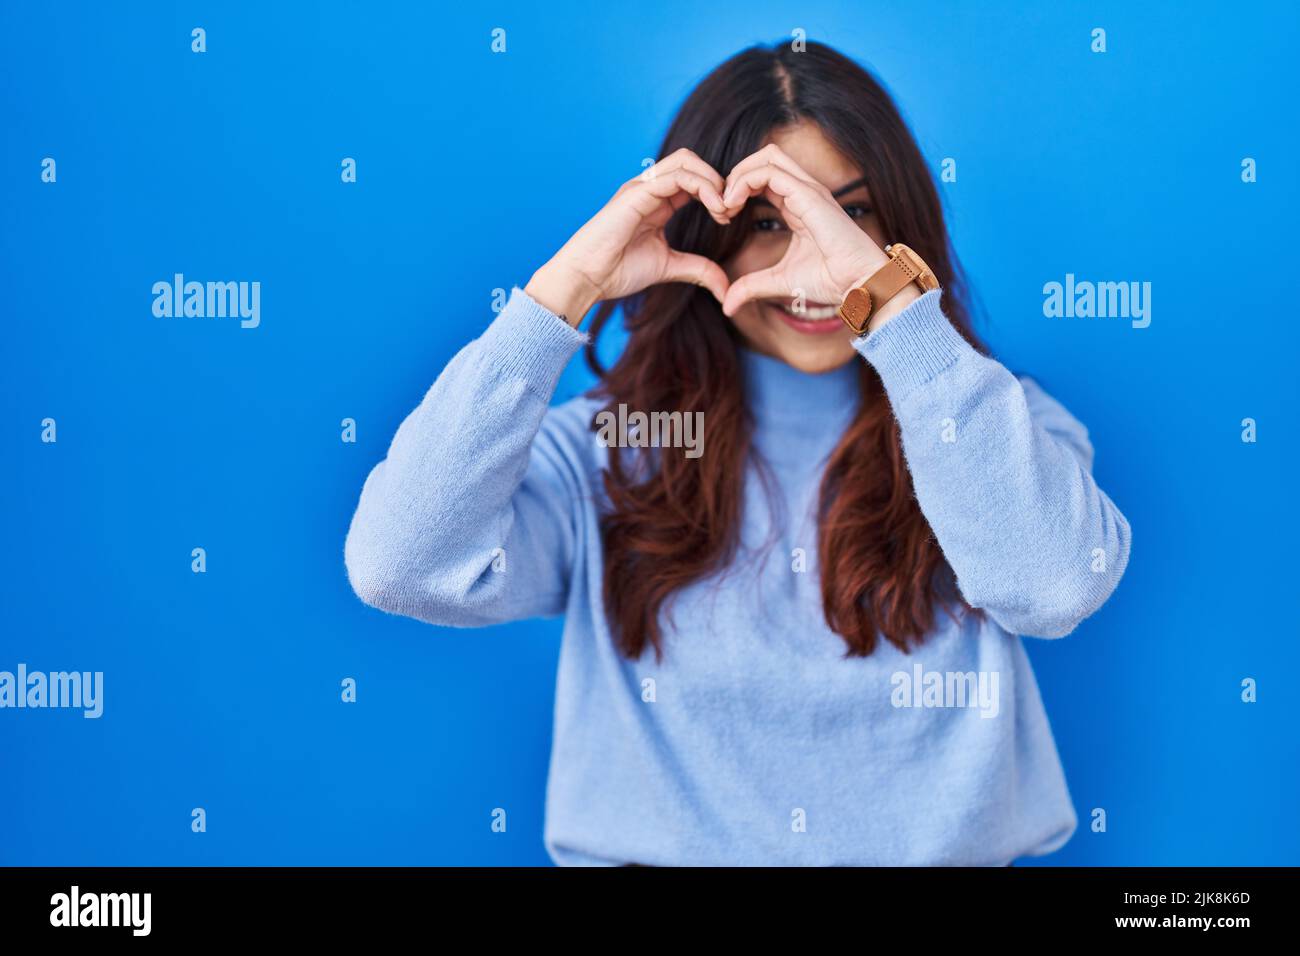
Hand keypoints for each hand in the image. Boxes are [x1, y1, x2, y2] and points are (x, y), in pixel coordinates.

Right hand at [525, 149, 731, 325]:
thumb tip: (726, 288)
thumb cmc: (617, 271)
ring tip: (724, 209)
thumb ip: (698, 270)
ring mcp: (642, 188)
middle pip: (692, 161)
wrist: (586, 278)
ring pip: (687, 162)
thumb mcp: (669, 267)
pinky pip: (678, 176)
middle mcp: (649, 189)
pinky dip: (703, 188)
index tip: (729, 217)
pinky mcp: (637, 193)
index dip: (716, 191)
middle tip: (730, 210)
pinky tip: (715, 208)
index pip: (693, 178)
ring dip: (713, 182)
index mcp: (657, 201)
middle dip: (717, 180)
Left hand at [718, 144, 891, 320]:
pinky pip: (770, 172)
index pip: (764, 177)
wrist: (859, 284)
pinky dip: (745, 183)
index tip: (724, 216)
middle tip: (722, 207)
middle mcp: (804, 191)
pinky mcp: (809, 195)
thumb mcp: (778, 282)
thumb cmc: (831, 280)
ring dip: (738, 176)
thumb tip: (727, 305)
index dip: (738, 190)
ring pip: (766, 157)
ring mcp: (809, 190)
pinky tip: (733, 205)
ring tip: (726, 205)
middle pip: (764, 157)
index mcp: (798, 204)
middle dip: (736, 175)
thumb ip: (751, 287)